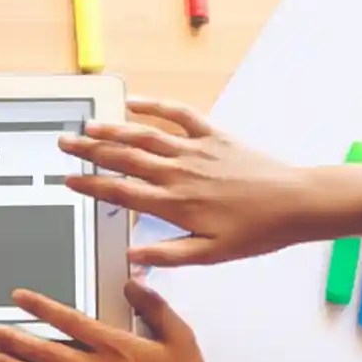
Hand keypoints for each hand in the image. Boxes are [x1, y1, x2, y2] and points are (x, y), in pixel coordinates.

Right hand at [60, 97, 312, 266]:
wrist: (296, 203)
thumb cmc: (257, 231)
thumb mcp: (210, 255)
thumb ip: (167, 255)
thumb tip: (132, 259)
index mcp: (175, 204)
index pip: (122, 192)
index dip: (92, 186)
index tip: (69, 181)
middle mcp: (179, 173)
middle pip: (125, 158)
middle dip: (90, 150)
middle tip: (64, 144)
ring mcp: (195, 151)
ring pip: (145, 135)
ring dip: (113, 129)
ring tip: (87, 126)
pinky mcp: (214, 136)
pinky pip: (179, 116)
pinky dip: (155, 106)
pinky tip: (135, 102)